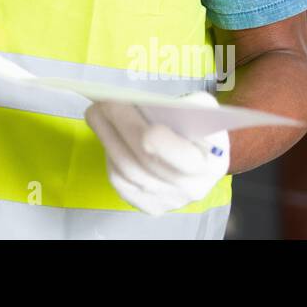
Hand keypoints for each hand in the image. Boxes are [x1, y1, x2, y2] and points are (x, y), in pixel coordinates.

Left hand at [85, 90, 229, 214]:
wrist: (202, 155)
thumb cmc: (200, 127)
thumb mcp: (206, 109)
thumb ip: (190, 105)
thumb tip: (154, 103)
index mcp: (210, 163)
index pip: (183, 158)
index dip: (162, 145)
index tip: (144, 125)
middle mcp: (191, 188)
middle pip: (145, 161)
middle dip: (121, 126)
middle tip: (104, 102)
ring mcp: (169, 200)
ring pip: (127, 172)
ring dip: (107, 138)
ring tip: (96, 112)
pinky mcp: (149, 205)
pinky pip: (120, 183)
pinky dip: (109, 157)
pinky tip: (106, 135)